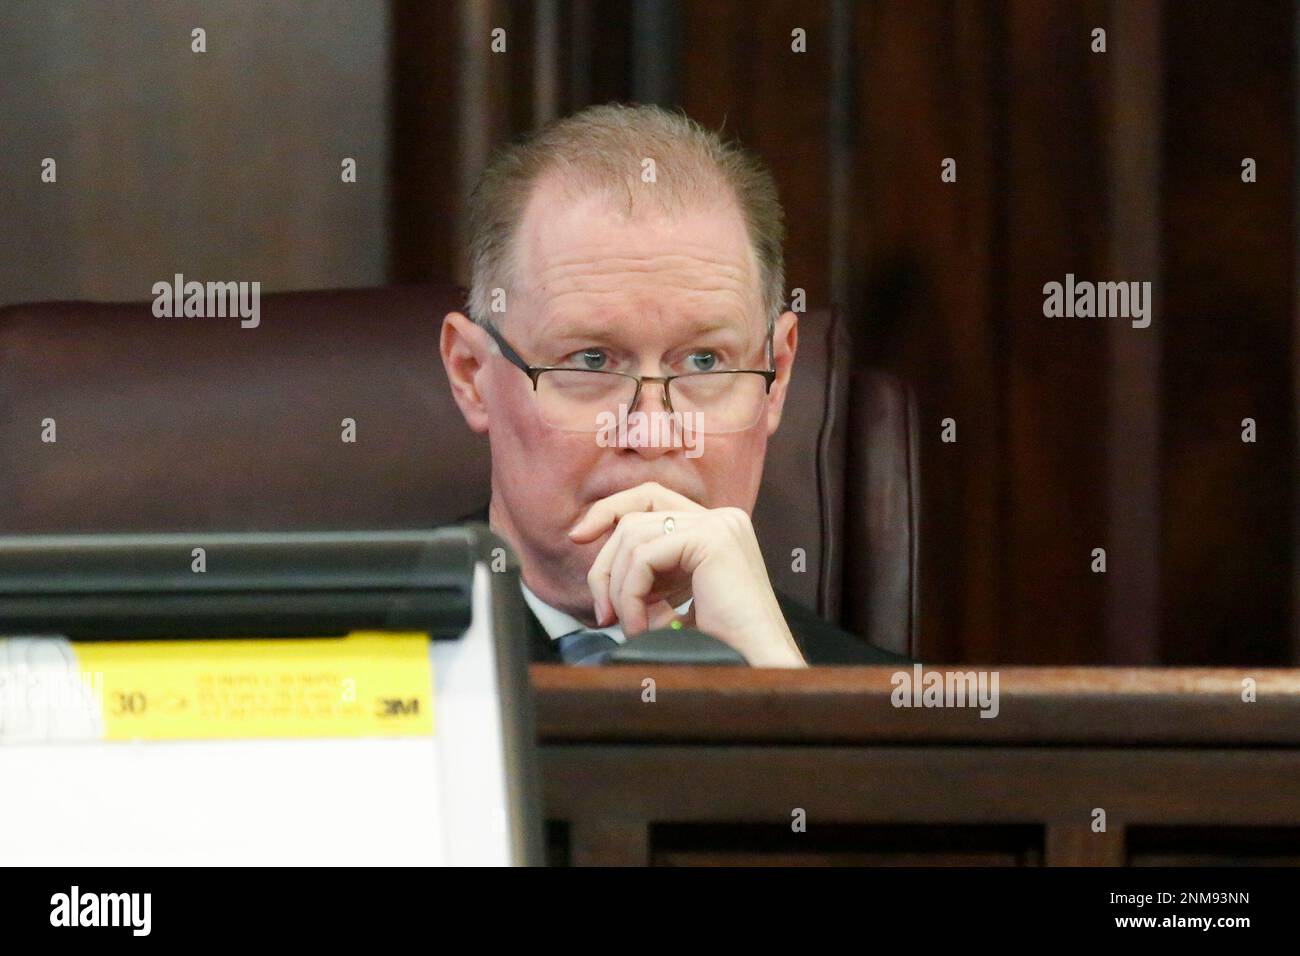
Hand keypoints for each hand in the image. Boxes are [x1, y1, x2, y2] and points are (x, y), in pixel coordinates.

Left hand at [568, 481, 806, 667]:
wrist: (755, 668)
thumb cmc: (720, 647)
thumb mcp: (677, 602)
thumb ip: (650, 578)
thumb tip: (601, 574)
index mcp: (716, 528)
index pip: (650, 498)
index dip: (609, 511)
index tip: (578, 536)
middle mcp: (721, 518)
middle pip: (634, 513)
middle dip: (605, 562)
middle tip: (602, 612)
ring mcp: (718, 524)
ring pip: (632, 535)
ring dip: (618, 588)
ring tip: (630, 627)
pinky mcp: (712, 538)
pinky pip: (643, 557)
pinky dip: (630, 594)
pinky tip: (640, 626)